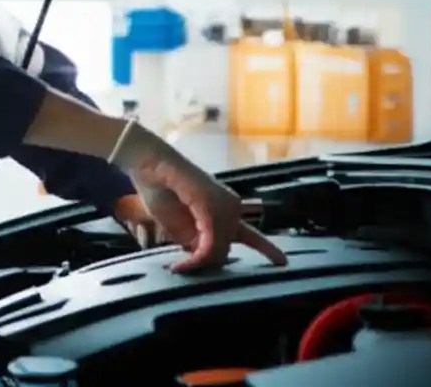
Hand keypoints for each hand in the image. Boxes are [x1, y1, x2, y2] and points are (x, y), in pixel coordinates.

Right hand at [113, 128, 286, 271]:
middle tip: (182, 267)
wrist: (148, 163)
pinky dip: (195, 259)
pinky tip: (180, 265)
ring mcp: (224, 206)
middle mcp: (231, 207)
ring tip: (178, 265)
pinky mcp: (211, 207)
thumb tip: (202, 257)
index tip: (282, 262)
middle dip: (205, 263)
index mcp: (226, 209)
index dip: (268, 249)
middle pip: (226, 250)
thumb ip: (194, 239)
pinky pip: (209, 245)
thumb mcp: (179, 224)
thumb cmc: (159, 188)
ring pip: (219, 251)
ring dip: (198, 263)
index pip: (252, 235)